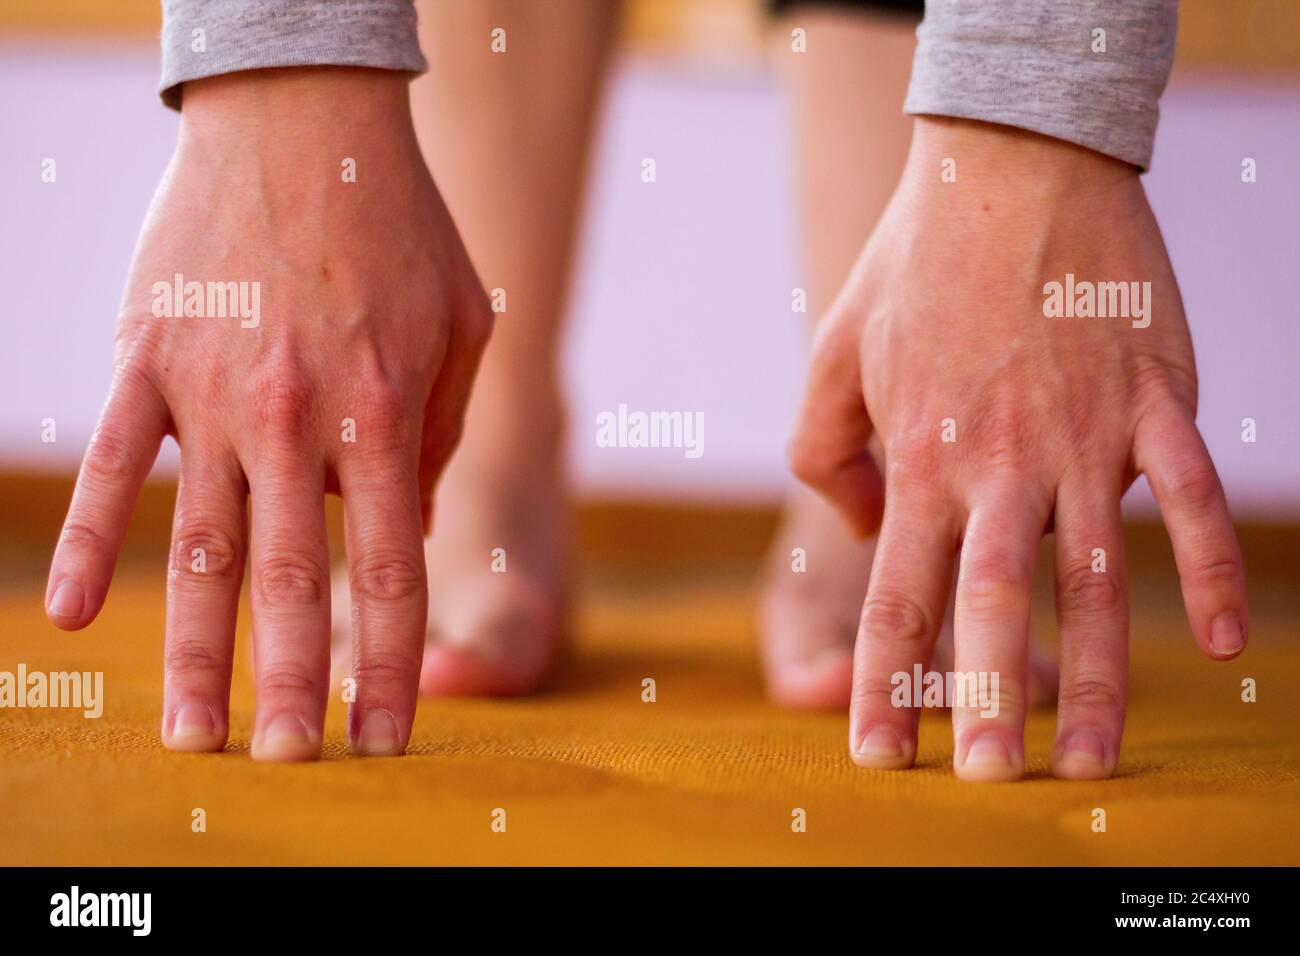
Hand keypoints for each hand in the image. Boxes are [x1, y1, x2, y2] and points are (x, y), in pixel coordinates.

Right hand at [45, 68, 491, 760]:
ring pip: (202, 548)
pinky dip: (95, 543)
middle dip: (296, 685)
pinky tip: (76, 619)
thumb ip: (439, 434)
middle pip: (295, 581)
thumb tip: (409, 522)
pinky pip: (113, 468)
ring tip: (194, 737)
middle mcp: (294, 419)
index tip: (386, 736)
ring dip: (196, 652)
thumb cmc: (399, 226)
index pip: (391, 571)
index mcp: (380, 415)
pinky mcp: (146, 361)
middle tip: (292, 767)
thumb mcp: (463, 327)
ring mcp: (211, 393)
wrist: (305, 118)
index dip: (392, 664)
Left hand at [790, 117, 1246, 780]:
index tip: (883, 755)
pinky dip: (1215, 569)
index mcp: (920, 459)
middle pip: (991, 604)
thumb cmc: (912, 264)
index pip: (896, 595)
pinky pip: (1192, 498)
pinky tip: (1228, 642)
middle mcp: (1001, 463)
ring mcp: (1085, 435)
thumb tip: (868, 526)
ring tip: (1095, 760)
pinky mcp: (1155, 401)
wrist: (1011, 165)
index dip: (884, 681)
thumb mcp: (833, 354)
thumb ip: (825, 451)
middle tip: (988, 783)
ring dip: (1098, 675)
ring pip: (1096, 576)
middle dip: (985, 699)